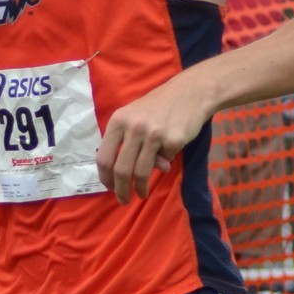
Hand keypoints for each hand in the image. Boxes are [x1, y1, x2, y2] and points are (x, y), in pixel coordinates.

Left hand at [96, 78, 209, 203]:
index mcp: (118, 121)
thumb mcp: (134, 118)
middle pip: (121, 169)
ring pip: (141, 171)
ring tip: (142, 194)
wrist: (189, 93)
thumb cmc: (157, 107)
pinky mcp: (172, 140)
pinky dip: (164, 162)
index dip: (105, 177)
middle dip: (121, 190)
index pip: (104, 157)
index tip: (109, 187)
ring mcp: (153, 134)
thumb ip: (126, 144)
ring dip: (140, 188)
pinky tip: (168, 152)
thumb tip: (126, 175)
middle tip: (123, 200)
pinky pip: (164, 161)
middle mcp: (134, 127)